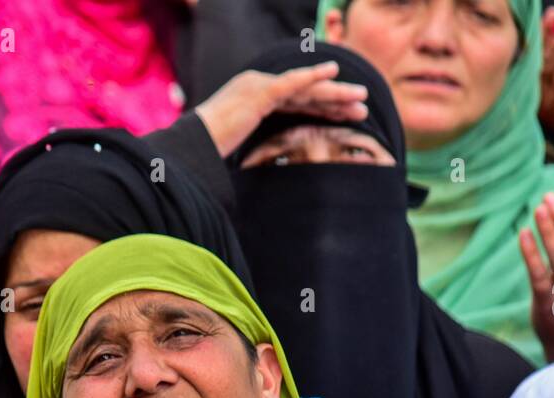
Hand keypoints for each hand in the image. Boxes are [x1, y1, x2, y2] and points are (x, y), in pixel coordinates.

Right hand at [194, 61, 368, 158]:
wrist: (191, 150)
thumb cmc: (208, 155)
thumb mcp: (238, 150)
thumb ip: (256, 149)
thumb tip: (268, 168)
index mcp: (253, 99)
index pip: (295, 100)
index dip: (322, 106)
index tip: (345, 114)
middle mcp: (256, 86)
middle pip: (305, 93)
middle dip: (335, 98)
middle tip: (362, 104)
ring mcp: (257, 86)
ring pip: (305, 88)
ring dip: (335, 92)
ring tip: (361, 97)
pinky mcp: (258, 92)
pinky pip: (292, 83)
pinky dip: (313, 77)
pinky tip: (333, 73)